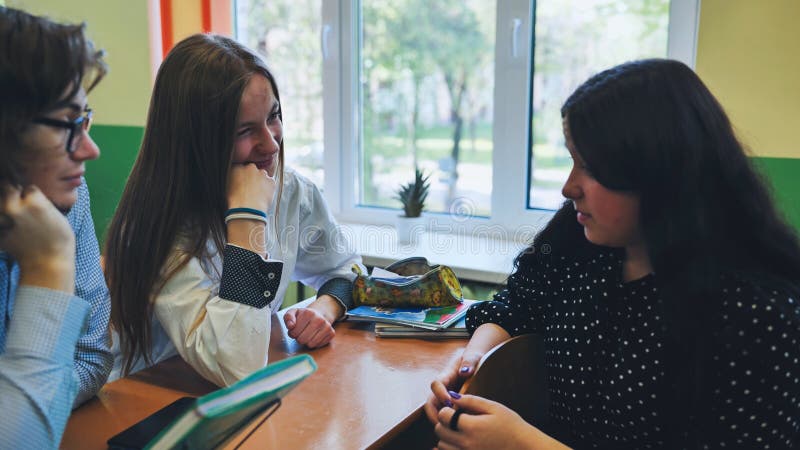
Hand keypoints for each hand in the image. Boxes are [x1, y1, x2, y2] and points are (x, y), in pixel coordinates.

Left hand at [0, 185, 74, 292]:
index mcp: (35, 201)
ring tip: (15, 219)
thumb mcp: (56, 215)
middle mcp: (17, 208)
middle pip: (7, 189)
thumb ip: (39, 202)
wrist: (48, 265)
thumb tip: (27, 195)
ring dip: (6, 209)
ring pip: (0, 205)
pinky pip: (0, 223)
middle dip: (13, 195)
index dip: (31, 194)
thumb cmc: (59, 240)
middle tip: (22, 206)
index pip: (28, 188)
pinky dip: (4, 226)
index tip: (35, 202)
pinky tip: (14, 233)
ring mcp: (5, 221)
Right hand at [227, 163, 275, 211]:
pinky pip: (271, 183)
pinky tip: (264, 196)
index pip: (240, 169)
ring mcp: (262, 174)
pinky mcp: (271, 181)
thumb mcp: (227, 189)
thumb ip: (233, 181)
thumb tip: (237, 183)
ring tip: (257, 194)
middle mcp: (250, 168)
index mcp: (237, 168)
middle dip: (252, 177)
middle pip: (252, 170)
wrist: (247, 209)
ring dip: (261, 182)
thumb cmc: (235, 202)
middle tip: (251, 189)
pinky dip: (269, 188)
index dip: (242, 177)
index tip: (243, 184)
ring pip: (263, 176)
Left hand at [283, 307, 335, 347]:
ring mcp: (327, 326)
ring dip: (307, 342)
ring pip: (311, 344)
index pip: (294, 333)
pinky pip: (319, 345)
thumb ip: (288, 318)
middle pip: (302, 340)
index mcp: (308, 313)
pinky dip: (315, 343)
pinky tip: (314, 336)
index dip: (292, 333)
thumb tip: (291, 326)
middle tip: (301, 332)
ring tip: (307, 334)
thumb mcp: (293, 313)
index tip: (295, 329)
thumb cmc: (304, 316)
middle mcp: (319, 319)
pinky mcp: (331, 333)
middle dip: (299, 338)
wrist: (319, 314)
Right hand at [424, 349, 482, 423]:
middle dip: (434, 413)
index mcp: (446, 375)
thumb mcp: (473, 356)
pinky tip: (456, 429)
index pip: (436, 384)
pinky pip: (445, 413)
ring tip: (449, 429)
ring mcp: (445, 395)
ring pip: (436, 409)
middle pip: (431, 401)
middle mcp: (442, 387)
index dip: (439, 393)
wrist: (475, 361)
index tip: (449, 402)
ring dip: (439, 419)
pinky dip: (448, 421)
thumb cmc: (474, 358)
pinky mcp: (451, 404)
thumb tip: (464, 371)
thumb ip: (470, 361)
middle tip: (444, 423)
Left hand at [435, 395, 563, 449]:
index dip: (447, 409)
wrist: (525, 448)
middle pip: (439, 430)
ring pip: (442, 445)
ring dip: (446, 437)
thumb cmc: (512, 426)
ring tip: (460, 431)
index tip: (455, 409)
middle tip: (456, 419)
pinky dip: (449, 448)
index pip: (443, 415)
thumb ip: (471, 401)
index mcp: (471, 426)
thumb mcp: (494, 408)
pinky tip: (459, 442)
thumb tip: (451, 396)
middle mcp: (466, 443)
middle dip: (445, 422)